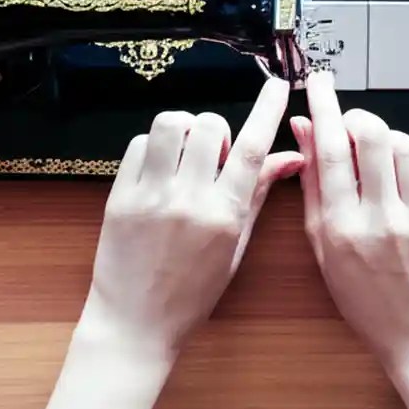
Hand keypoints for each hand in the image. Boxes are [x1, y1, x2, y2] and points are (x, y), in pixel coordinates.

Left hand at [86, 77, 302, 354]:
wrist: (136, 322)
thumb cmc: (192, 293)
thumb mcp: (235, 247)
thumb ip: (258, 195)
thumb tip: (289, 158)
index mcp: (224, 216)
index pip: (251, 148)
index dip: (268, 110)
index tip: (279, 86)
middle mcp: (188, 200)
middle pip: (210, 125)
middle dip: (216, 131)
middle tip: (211, 157)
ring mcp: (150, 196)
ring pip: (172, 123)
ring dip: (185, 129)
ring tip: (184, 156)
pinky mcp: (119, 195)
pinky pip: (139, 143)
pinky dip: (155, 146)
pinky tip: (160, 170)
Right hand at [289, 72, 408, 366]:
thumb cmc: (364, 297)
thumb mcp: (323, 247)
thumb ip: (312, 188)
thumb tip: (305, 131)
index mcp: (339, 228)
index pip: (331, 151)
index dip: (325, 107)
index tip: (318, 82)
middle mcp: (377, 219)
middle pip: (371, 137)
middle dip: (356, 114)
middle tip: (348, 119)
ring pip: (402, 145)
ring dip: (384, 134)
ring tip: (374, 149)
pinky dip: (407, 155)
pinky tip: (396, 168)